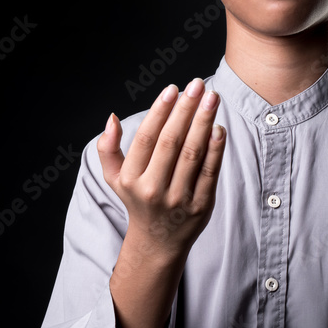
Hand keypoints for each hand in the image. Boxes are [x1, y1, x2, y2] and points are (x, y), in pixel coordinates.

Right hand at [97, 78, 225, 261]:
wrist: (158, 242)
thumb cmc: (137, 200)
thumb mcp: (114, 178)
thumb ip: (108, 148)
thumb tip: (111, 117)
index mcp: (130, 179)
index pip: (147, 138)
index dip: (160, 111)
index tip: (173, 88)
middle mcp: (152, 189)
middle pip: (171, 142)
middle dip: (186, 109)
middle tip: (198, 85)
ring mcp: (178, 199)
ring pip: (192, 154)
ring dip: (203, 122)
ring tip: (212, 98)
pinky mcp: (200, 207)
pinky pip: (209, 172)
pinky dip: (216, 149)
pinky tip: (219, 128)